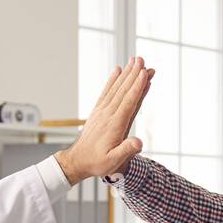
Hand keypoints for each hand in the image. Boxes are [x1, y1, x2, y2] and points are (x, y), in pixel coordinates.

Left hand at [55, 57, 154, 184]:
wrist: (78, 161)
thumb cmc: (97, 163)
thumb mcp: (113, 162)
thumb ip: (126, 151)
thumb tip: (139, 143)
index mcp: (114, 125)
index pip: (128, 102)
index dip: (137, 87)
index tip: (145, 73)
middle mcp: (108, 114)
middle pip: (124, 91)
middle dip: (134, 75)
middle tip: (142, 59)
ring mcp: (102, 111)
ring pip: (116, 88)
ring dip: (126, 74)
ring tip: (134, 60)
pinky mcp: (98, 111)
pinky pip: (107, 92)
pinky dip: (113, 80)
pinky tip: (118, 71)